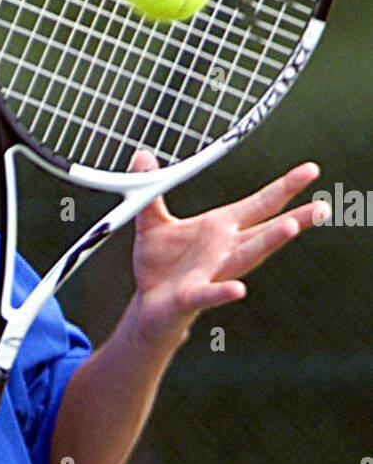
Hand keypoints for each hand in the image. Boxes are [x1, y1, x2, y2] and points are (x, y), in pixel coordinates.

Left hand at [129, 150, 320, 345]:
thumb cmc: (160, 265)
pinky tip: (239, 291)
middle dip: (294, 218)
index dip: (285, 188)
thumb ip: (151, 191)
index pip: (260, 205)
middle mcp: (225, 251)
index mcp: (221, 228)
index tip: (311, 170)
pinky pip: (209, 293)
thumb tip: (142, 156)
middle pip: (265, 231)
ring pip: (246, 257)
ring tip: (291, 228)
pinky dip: (223, 292)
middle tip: (321, 206)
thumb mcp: (152, 223)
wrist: (149, 307)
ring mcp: (212, 274)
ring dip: (268, 242)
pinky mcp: (192, 297)